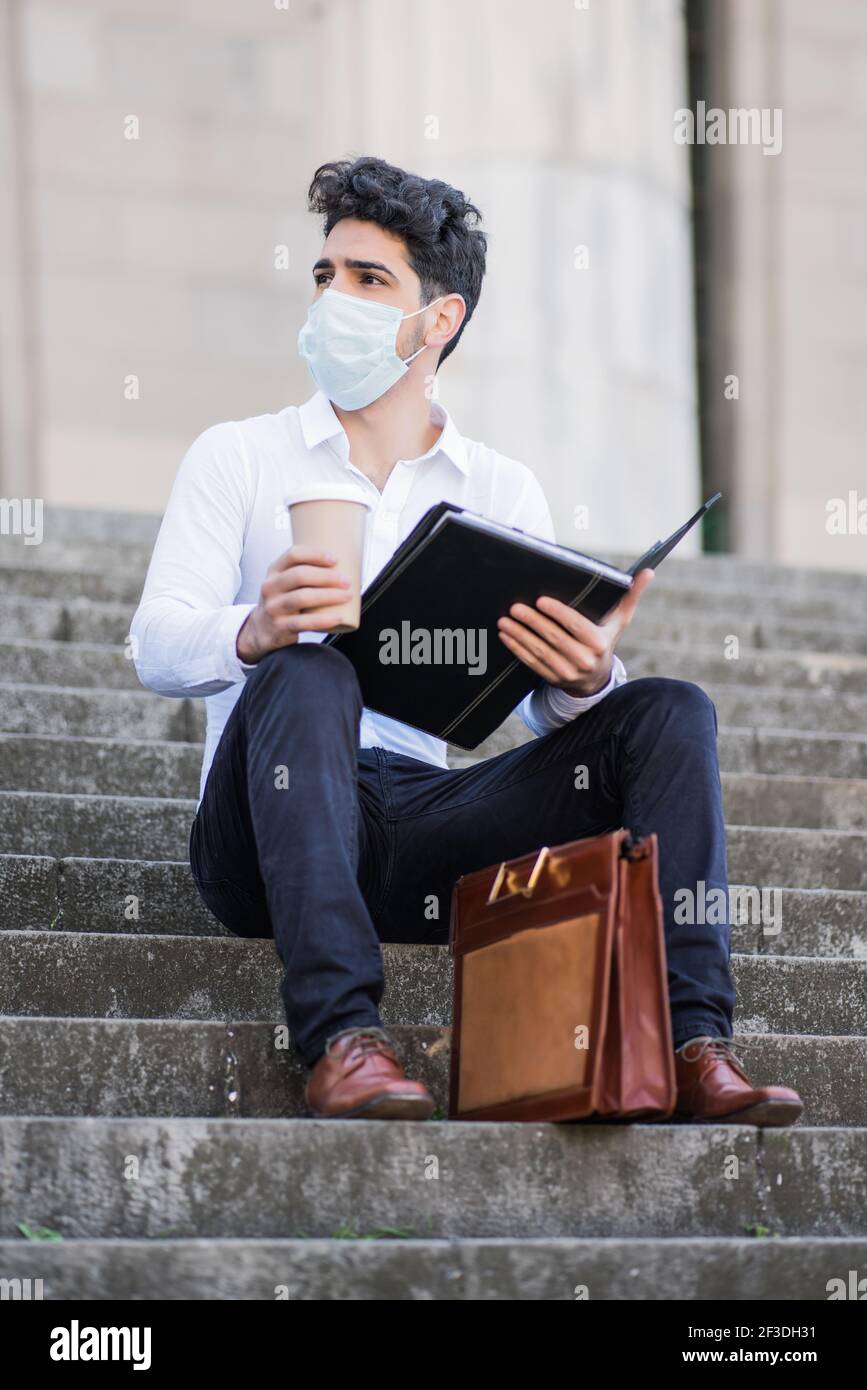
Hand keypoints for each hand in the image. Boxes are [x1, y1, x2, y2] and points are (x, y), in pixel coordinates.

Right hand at [236, 546, 352, 663]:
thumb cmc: (283, 602)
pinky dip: (323, 620)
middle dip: (327, 577)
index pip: (293, 555)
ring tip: (347, 596)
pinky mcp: (279, 627)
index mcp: (274, 571)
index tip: (335, 559)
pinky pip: (303, 622)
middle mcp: (270, 587)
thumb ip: (304, 572)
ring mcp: (273, 608)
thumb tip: (345, 563)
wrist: (261, 630)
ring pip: (302, 598)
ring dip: (329, 596)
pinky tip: (338, 618)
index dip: (315, 554)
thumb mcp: (284, 583)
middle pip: (300, 576)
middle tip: (347, 581)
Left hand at [497, 567, 654, 695]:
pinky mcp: (552, 679)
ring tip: (505, 620)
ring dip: (520, 635)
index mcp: (599, 643)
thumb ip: (631, 595)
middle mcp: (584, 660)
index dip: (557, 613)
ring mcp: (567, 672)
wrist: (596, 679)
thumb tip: (648, 572)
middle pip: (554, 638)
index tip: (540, 601)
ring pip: (540, 651)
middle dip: (532, 622)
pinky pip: (532, 663)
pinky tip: (506, 636)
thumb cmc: (605, 641)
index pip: (575, 626)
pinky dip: (517, 649)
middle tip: (515, 607)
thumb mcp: (619, 621)